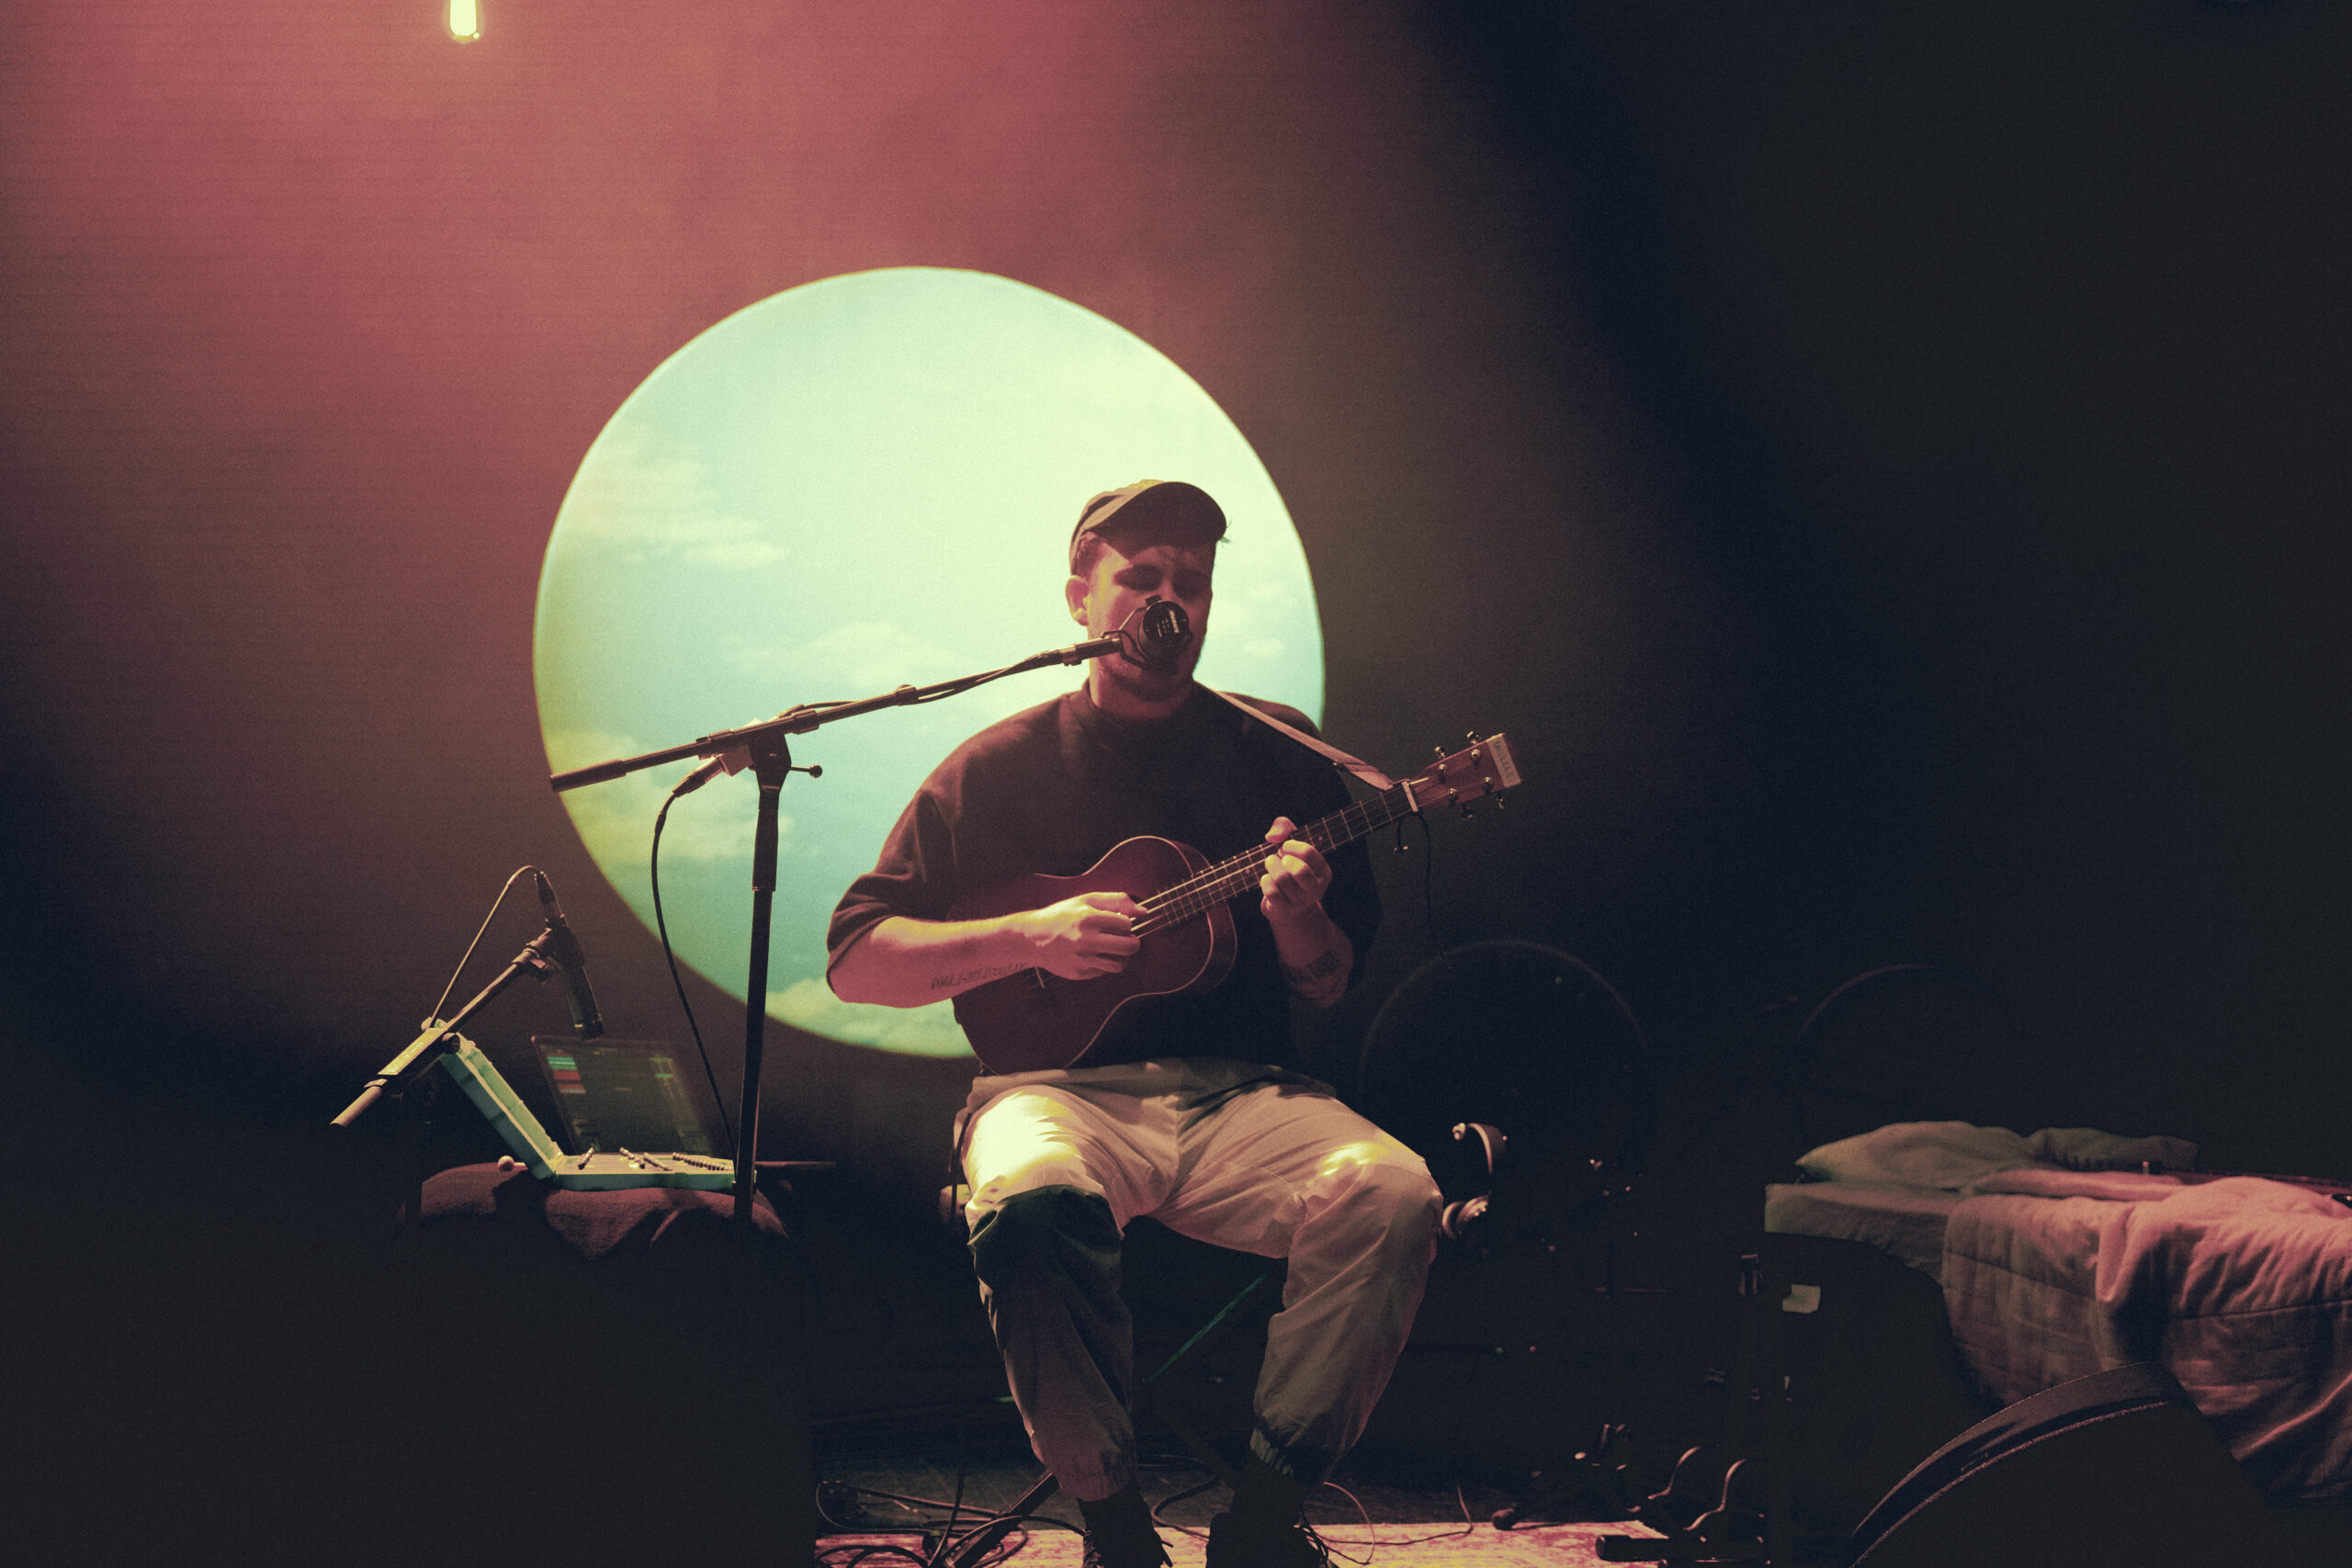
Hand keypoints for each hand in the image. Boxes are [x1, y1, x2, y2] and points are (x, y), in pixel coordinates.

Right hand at [1019, 890, 1143, 979]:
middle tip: (1127, 940)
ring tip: (1115, 949)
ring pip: (1120, 964)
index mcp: (1088, 918)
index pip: (1126, 924)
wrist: (1032, 937)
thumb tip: (1143, 911)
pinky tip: (1095, 955)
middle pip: (1129, 947)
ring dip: (1123, 957)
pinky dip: (1104, 964)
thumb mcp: (1086, 900)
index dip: (1126, 924)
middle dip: (1133, 943)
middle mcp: (1085, 940)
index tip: (1119, 923)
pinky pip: (1104, 971)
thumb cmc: (1062, 916)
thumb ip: (1116, 901)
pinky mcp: (1079, 973)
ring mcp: (1082, 959)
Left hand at [1258, 817, 1331, 923]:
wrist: (1285, 900)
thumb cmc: (1289, 864)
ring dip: (1271, 866)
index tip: (1285, 846)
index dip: (1291, 845)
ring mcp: (1301, 901)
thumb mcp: (1291, 842)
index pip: (1308, 852)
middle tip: (1279, 857)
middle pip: (1299, 870)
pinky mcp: (1284, 909)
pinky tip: (1267, 878)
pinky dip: (1265, 881)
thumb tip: (1271, 837)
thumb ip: (1283, 826)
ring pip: (1282, 879)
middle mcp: (1316, 888)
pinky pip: (1271, 892)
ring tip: (1271, 864)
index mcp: (1323, 872)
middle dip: (1282, 859)